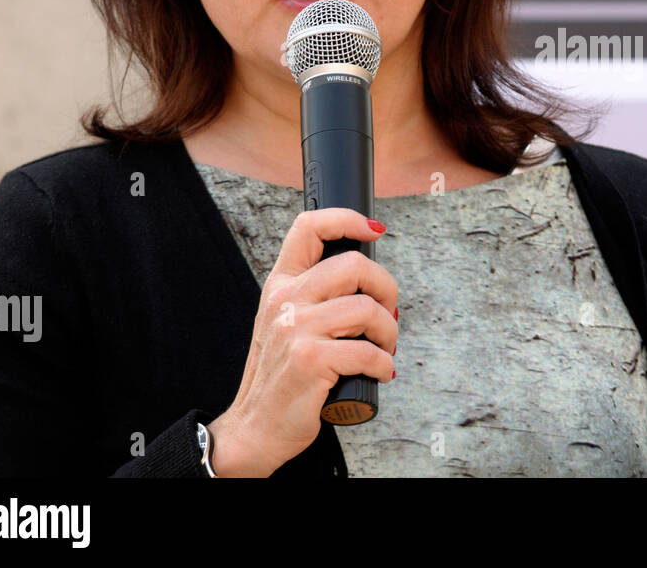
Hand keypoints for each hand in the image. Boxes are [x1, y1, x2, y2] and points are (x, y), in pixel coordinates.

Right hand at [208, 208, 396, 476]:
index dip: (346, 219)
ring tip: (384, 350)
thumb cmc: (284, 375)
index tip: (375, 230)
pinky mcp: (309, 361)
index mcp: (280, 285)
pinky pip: (368, 352)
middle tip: (388, 315)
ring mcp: (295, 330)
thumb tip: (369, 277)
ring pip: (367, 309)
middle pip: (354, 265)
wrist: (257, 427)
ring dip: (389, 334)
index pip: (308, 228)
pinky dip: (384, 364)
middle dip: (386, 289)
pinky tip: (380, 372)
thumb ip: (316, 295)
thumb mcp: (288, 323)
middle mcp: (285, 301)